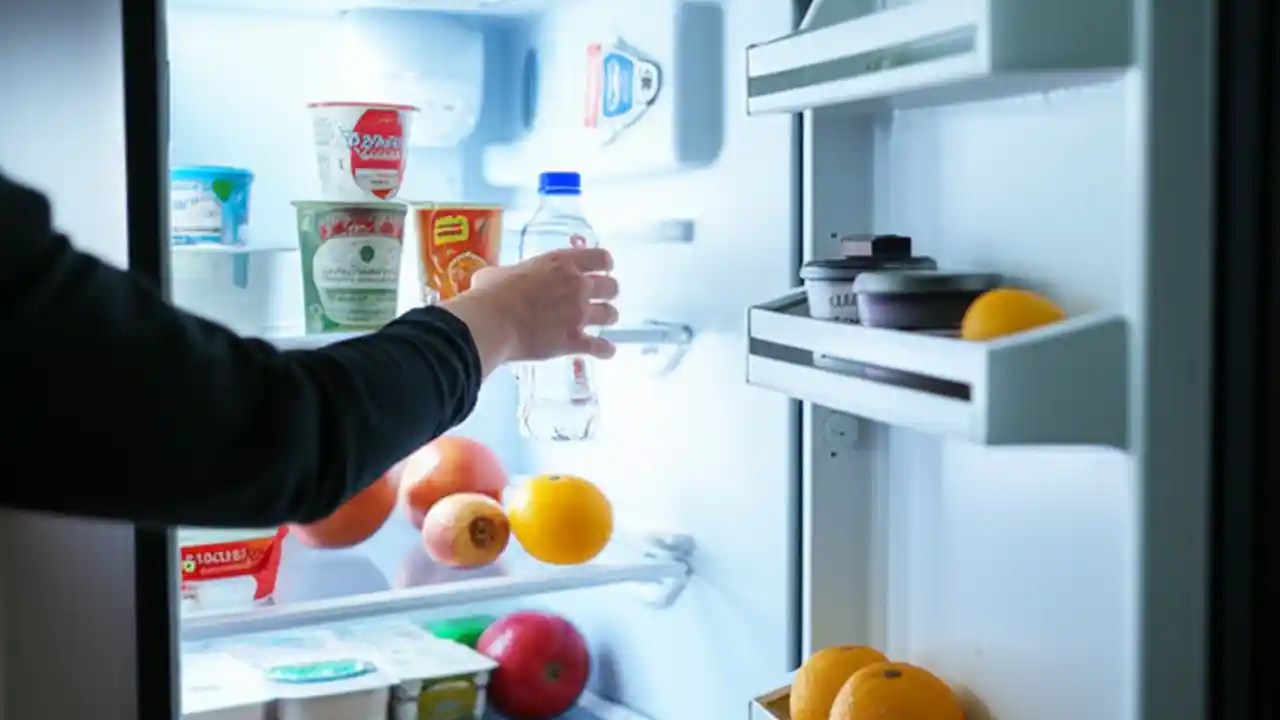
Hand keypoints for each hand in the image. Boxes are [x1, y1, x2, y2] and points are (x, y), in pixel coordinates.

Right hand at [441, 248, 619, 376]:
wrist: (492, 322)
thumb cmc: (490, 294)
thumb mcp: (498, 273)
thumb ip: (508, 275)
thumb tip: (497, 281)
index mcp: (560, 263)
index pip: (600, 258)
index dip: (605, 265)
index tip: (603, 270)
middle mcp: (576, 286)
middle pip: (611, 287)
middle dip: (607, 293)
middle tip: (598, 299)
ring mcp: (578, 314)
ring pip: (610, 315)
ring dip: (607, 318)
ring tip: (601, 322)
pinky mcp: (574, 340)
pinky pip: (600, 346)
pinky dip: (605, 349)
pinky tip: (606, 351)